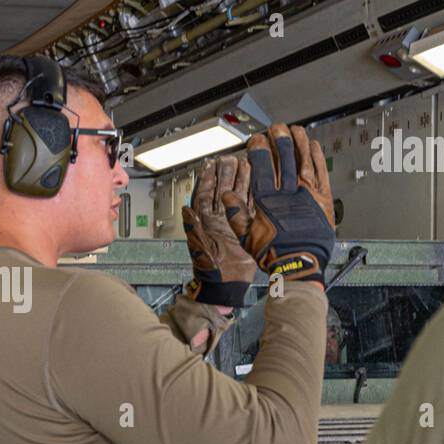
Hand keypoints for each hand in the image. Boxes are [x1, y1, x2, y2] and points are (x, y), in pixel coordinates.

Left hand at [181, 155, 258, 307]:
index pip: (204, 194)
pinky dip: (252, 194)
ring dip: (240, 180)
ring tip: (244, 163)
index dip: (206, 179)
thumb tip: (186, 210)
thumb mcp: (200, 248)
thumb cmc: (210, 270)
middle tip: (229, 158)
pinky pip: (249, 207)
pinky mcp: (246, 228)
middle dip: (225, 173)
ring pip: (236, 195)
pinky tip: (257, 183)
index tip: (209, 164)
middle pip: (221, 190)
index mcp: (204, 221)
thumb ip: (193, 228)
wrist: (226, 285)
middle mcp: (218, 219)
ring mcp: (232, 222)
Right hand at [239, 123, 335, 284]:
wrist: (299, 266)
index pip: (263, 166)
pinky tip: (314, 146)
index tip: (257, 140)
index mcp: (268, 201)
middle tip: (276, 128)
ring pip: (304, 161)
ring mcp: (307, 195)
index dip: (259, 150)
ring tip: (295, 130)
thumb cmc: (273, 254)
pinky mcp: (323, 200)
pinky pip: (322, 173)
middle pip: (284, 158)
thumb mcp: (246, 237)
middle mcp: (288, 194)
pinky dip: (318, 158)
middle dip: (279, 140)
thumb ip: (236, 215)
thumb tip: (227, 197)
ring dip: (299, 143)